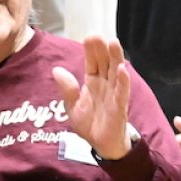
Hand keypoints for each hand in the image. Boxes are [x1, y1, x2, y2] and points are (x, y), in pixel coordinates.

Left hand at [51, 36, 132, 159]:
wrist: (102, 144)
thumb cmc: (90, 124)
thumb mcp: (72, 106)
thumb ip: (67, 89)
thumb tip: (57, 70)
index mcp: (93, 83)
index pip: (93, 63)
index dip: (91, 51)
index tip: (89, 37)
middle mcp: (106, 85)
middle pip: (105, 63)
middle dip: (102, 50)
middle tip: (97, 36)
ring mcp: (114, 94)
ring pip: (116, 73)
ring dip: (116, 58)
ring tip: (113, 43)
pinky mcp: (120, 107)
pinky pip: (122, 92)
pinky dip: (123, 81)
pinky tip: (123, 69)